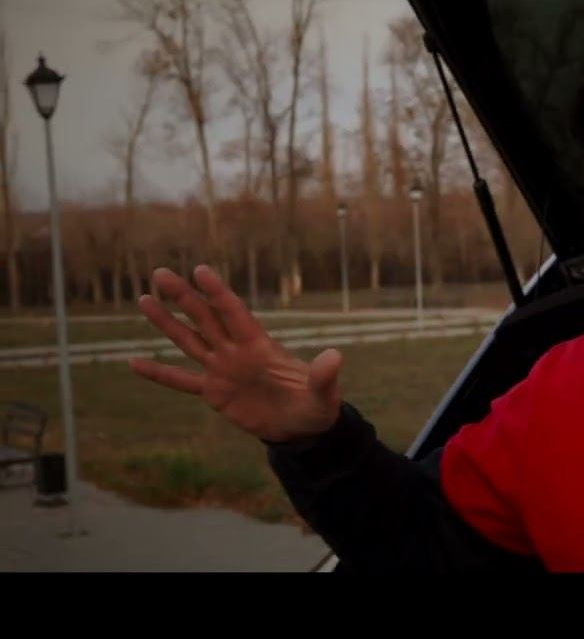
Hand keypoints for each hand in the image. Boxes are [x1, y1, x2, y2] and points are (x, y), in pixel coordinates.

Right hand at [128, 264, 345, 443]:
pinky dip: (159, 373)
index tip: (200, 271)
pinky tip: (133, 363)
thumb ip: (323, 376)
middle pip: (205, 318)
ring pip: (189, 340)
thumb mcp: (323, 393)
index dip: (218, 293)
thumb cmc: (316, 406)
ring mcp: (222, 370)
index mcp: (260, 346)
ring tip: (143, 299)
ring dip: (167, 322)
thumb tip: (335, 358)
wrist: (303, 428)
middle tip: (161, 273)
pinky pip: (181, 380)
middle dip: (184, 297)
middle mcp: (236, 351)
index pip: (235, 313)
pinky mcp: (214, 392)